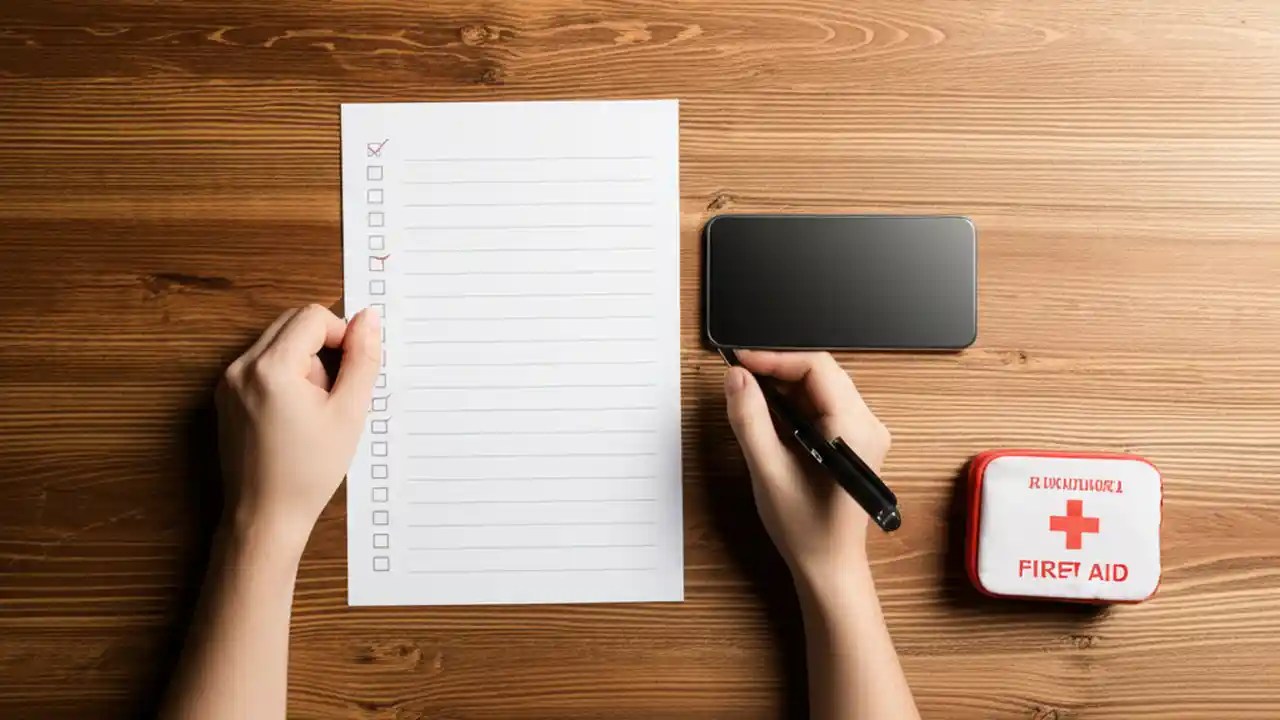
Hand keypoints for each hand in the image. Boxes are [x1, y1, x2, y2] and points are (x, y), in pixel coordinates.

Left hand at [215, 304, 381, 551]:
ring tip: (312, 407)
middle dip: (321, 346)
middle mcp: (241, 367)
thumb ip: (363, 359)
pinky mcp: (225, 395)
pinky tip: (294, 415)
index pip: (313, 317)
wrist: (265, 516)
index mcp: (270, 368)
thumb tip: (368, 318)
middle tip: (332, 392)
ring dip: (303, 361)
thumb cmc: (308, 472)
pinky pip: (261, 363)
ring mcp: (228, 381)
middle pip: (292, 323)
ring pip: (278, 342)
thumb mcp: (349, 413)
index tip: (351, 372)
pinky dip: (285, 375)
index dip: (342, 335)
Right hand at [723, 350, 890, 592]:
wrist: (829, 566)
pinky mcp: (854, 441)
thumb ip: (750, 419)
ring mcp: (864, 433)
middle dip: (778, 370)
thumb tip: (736, 377)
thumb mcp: (768, 470)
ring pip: (821, 388)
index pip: (817, 368)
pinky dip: (794, 404)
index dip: (775, 357)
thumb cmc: (805, 528)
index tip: (741, 360)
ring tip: (750, 396)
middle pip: (821, 373)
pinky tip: (770, 416)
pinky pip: (823, 406)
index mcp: (854, 429)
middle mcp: (868, 424)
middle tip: (740, 376)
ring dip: (784, 387)